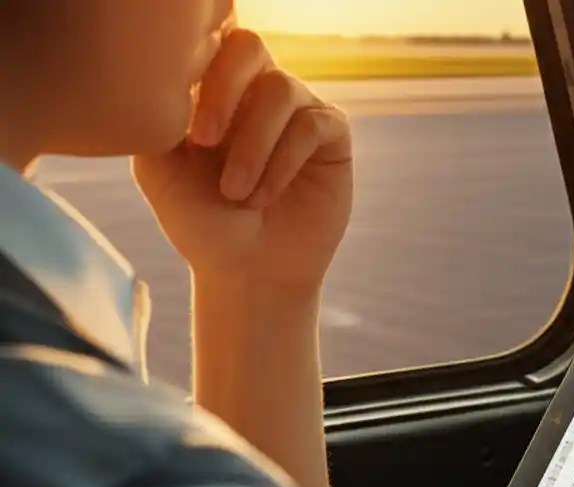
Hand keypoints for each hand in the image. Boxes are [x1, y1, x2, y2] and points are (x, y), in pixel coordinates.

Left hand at [133, 28, 352, 296]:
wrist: (249, 272)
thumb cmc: (202, 222)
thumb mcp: (160, 170)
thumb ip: (159, 117)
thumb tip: (171, 76)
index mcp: (212, 89)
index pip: (207, 44)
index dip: (195, 70)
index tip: (185, 134)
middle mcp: (256, 91)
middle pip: (248, 45)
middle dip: (224, 88)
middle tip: (203, 141)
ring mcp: (297, 110)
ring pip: (281, 90)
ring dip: (252, 144)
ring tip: (236, 193)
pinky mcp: (331, 136)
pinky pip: (313, 124)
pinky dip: (282, 162)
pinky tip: (263, 196)